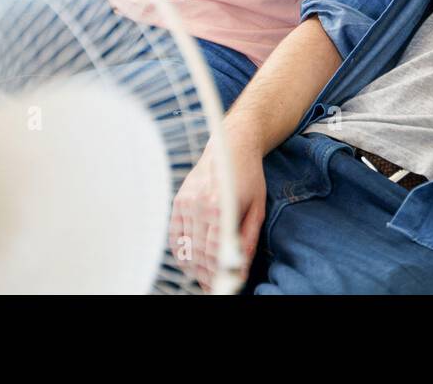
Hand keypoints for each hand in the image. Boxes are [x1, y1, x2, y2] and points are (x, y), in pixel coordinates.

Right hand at [168, 125, 267, 291]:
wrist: (230, 146)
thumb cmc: (248, 175)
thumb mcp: (257, 207)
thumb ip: (248, 238)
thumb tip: (241, 266)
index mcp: (220, 206)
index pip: (215, 253)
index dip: (221, 273)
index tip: (229, 284)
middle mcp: (199, 205)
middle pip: (199, 254)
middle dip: (208, 275)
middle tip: (216, 286)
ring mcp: (186, 203)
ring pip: (185, 248)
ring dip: (195, 268)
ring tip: (206, 279)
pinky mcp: (178, 201)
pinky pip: (175, 236)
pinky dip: (181, 253)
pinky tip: (191, 263)